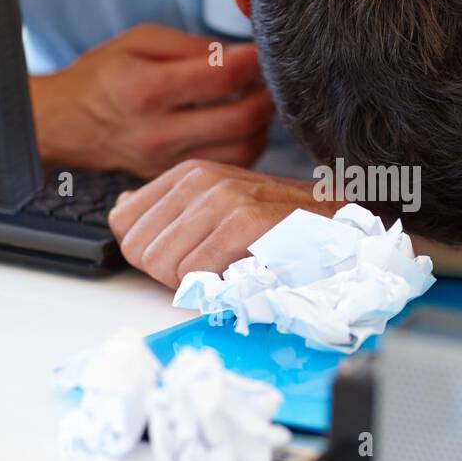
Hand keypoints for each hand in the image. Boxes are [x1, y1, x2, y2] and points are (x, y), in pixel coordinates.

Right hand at [29, 24, 274, 177]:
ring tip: (254, 100)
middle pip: (242, 120)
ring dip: (261, 124)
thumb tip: (244, 53)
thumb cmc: (104, 75)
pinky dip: (246, 144)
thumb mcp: (140, 41)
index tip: (262, 48)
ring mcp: (168, 163)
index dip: (254, 59)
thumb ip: (194, 45)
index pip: (222, 76)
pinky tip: (239, 125)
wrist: (68, 124)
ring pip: (244, 151)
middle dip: (267, 94)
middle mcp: (159, 133)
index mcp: (146, 90)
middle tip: (268, 78)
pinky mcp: (176, 179)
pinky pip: (229, 166)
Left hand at [109, 159, 339, 287]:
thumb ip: (169, 209)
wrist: (338, 228)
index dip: (149, 254)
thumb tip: (123, 211)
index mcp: (187, 174)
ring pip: (163, 265)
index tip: (185, 257)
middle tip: (212, 268)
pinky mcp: (245, 221)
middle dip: (169, 273)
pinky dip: (217, 287)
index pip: (123, 224)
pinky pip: (196, 274)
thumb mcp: (218, 206)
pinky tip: (245, 272)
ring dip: (195, 283)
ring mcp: (222, 196)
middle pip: (139, 250)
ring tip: (231, 269)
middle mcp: (199, 178)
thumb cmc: (279, 226)